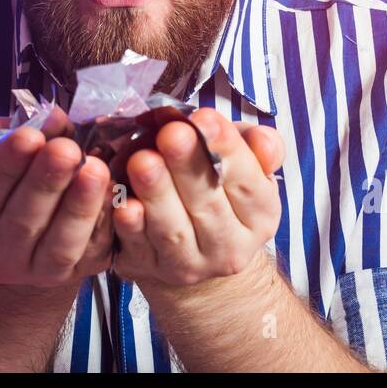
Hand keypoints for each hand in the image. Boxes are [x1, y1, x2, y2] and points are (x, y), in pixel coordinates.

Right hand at [0, 108, 114, 287]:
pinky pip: (94, 250)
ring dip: (80, 206)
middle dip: (46, 182)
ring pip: (60, 244)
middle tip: (66, 149)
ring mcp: (40, 271)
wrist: (23, 238)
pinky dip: (105, 221)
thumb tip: (3, 129)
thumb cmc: (3, 183)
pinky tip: (114, 191)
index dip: (5, 165)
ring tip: (96, 169)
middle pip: (22, 221)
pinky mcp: (78, 272)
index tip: (29, 135)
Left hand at [112, 108, 283, 287]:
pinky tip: (124, 203)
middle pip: (208, 205)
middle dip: (187, 166)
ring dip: (156, 193)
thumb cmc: (218, 189)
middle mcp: (231, 247)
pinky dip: (131, 227)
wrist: (195, 249)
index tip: (205, 118)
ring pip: (173, 229)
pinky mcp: (151, 269)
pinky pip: (139, 248)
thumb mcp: (246, 164)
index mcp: (260, 216)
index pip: (247, 182)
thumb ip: (258, 146)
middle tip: (170, 133)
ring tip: (142, 160)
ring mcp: (191, 264)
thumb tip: (262, 141)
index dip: (227, 149)